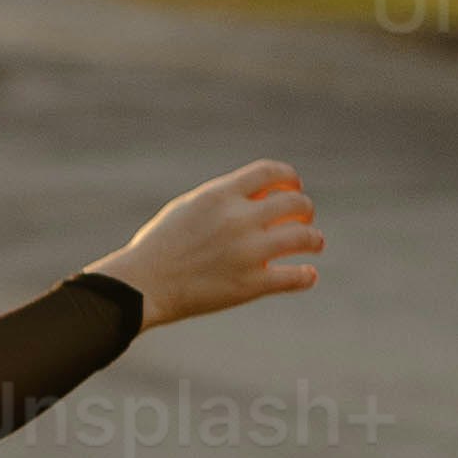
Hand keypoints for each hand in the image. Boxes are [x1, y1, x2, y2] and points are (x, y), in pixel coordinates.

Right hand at [92, 160, 322, 328]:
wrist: (142, 285)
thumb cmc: (162, 245)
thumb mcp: (189, 207)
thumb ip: (225, 198)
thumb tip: (262, 195)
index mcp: (219, 195)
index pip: (271, 171)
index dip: (290, 178)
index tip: (294, 187)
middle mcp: (238, 219)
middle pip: (294, 203)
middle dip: (305, 209)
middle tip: (305, 219)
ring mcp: (247, 252)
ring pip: (303, 238)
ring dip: (314, 239)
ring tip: (315, 243)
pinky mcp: (250, 284)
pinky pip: (294, 277)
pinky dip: (306, 276)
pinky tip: (307, 275)